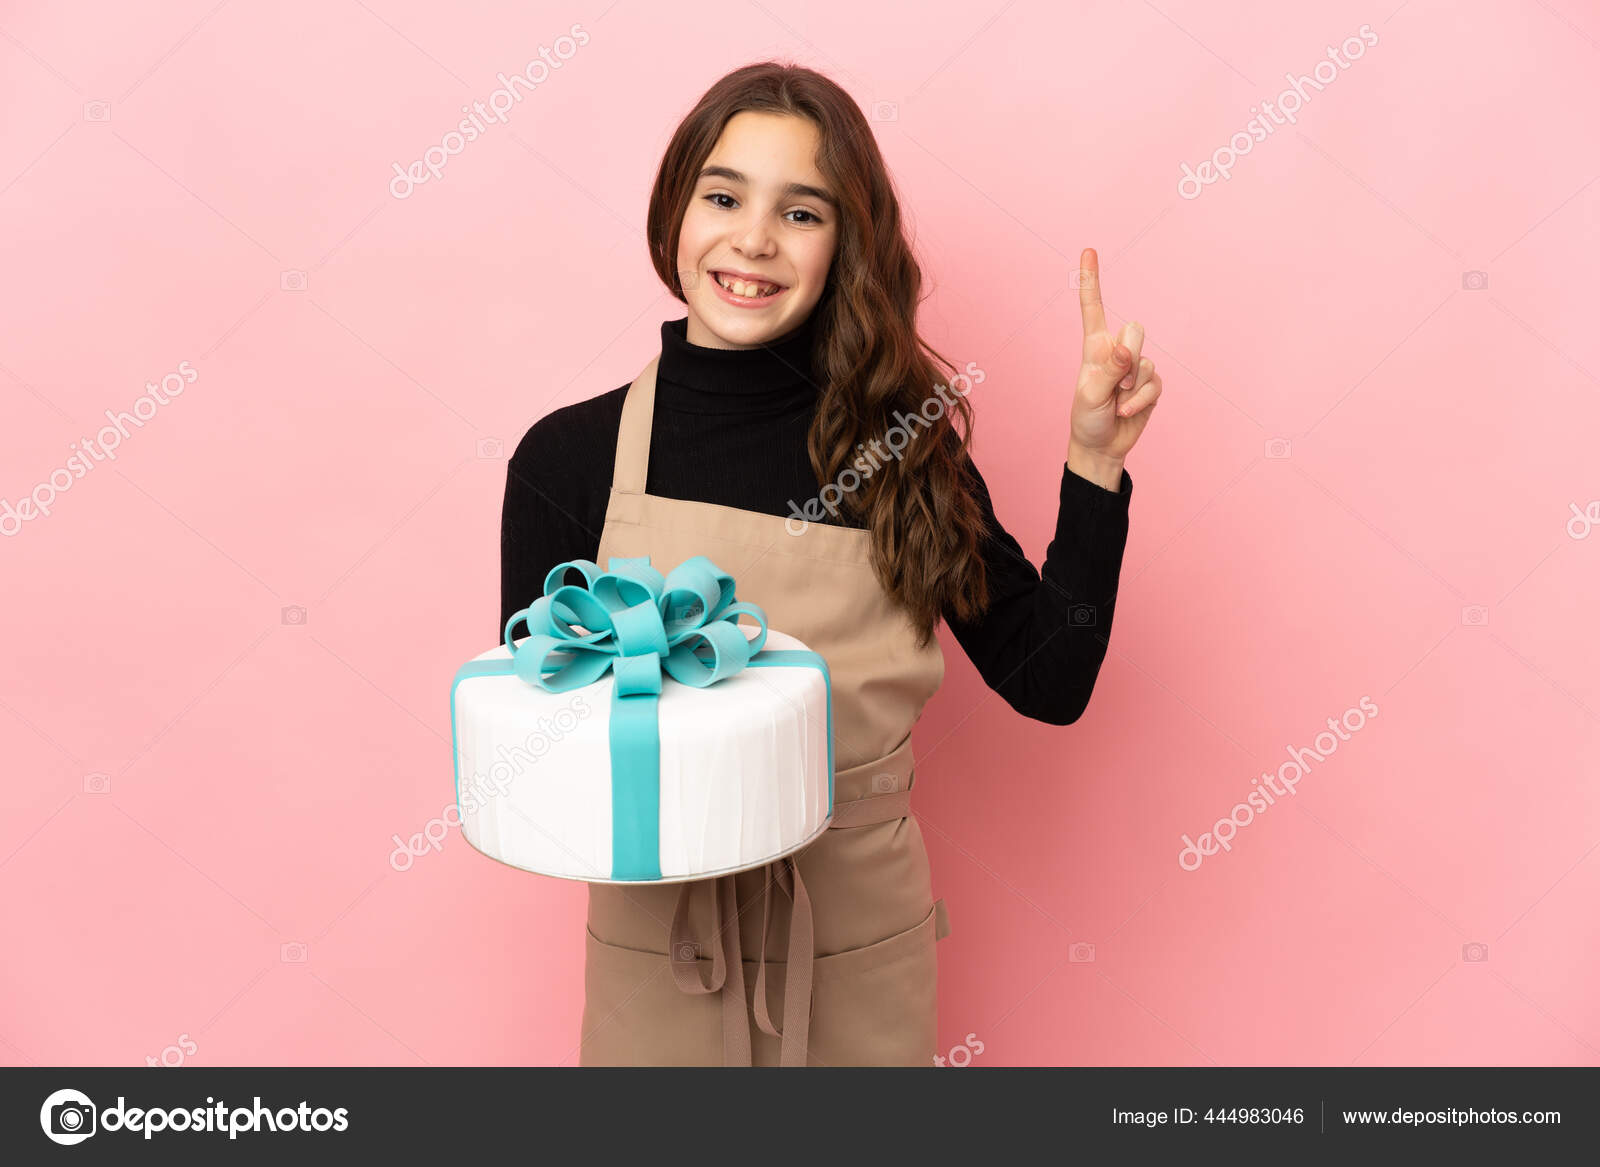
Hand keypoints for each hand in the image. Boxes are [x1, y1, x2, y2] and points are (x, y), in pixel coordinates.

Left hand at [1070, 247, 1162, 466]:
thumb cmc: (1087, 419)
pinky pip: (1156, 382)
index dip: (1091, 280)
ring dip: (1132, 387)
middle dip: (1128, 357)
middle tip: (1114, 385)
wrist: (1101, 446)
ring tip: (1117, 401)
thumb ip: (1109, 370)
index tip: (1088, 251)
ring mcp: (1136, 367)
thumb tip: (1128, 348)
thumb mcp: (1090, 396)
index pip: (1093, 308)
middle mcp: (1117, 351)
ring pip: (1146, 360)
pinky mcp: (1151, 384)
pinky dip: (1141, 400)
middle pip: (1135, 329)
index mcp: (1095, 347)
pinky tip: (1128, 411)